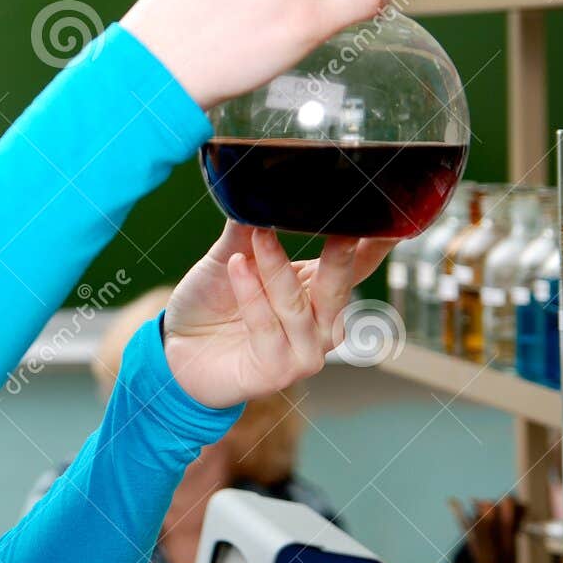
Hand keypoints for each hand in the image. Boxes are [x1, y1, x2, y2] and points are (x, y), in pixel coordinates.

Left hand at [161, 222, 394, 408]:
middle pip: (338, 286)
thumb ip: (249, 230)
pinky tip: (237, 266)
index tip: (388, 218)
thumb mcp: (229, 256)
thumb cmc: (210, 303)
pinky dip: (251, 294)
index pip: (358, 265)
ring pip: (296, 305)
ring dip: (276, 268)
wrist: (174, 347)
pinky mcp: (278, 371)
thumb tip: (258, 191)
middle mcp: (321, 324)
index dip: (376, 243)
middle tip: (342, 226)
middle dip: (340, 255)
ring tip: (260, 234)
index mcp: (320, 292)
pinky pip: (266, 326)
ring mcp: (305, 352)